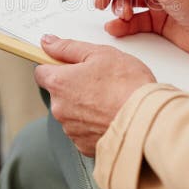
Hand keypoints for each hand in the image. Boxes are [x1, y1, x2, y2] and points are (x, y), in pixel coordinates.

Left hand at [35, 35, 155, 156]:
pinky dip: (93, 124)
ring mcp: (71, 129)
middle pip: (58, 94)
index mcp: (59, 83)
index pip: (41, 72)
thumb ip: (68, 48)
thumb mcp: (99, 53)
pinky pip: (83, 131)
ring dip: (84, 107)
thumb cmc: (128, 86)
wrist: (146, 120)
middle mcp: (60, 109)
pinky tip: (110, 116)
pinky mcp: (84, 146)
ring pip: (71, 113)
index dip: (55, 66)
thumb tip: (48, 42)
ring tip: (109, 100)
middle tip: (99, 81)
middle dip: (74, 87)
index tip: (68, 65)